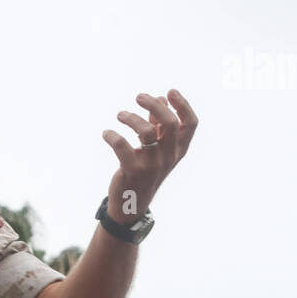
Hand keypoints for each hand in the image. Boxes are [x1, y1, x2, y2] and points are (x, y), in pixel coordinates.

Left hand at [102, 89, 197, 225]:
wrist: (131, 205)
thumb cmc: (145, 172)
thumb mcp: (157, 149)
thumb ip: (159, 125)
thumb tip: (160, 99)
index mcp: (178, 150)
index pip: (190, 124)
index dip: (183, 105)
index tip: (169, 92)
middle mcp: (168, 157)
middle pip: (170, 123)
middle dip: (154, 104)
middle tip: (139, 97)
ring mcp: (151, 165)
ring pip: (146, 132)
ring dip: (131, 118)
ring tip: (120, 115)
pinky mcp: (132, 170)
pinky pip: (121, 145)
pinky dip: (112, 135)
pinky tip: (106, 134)